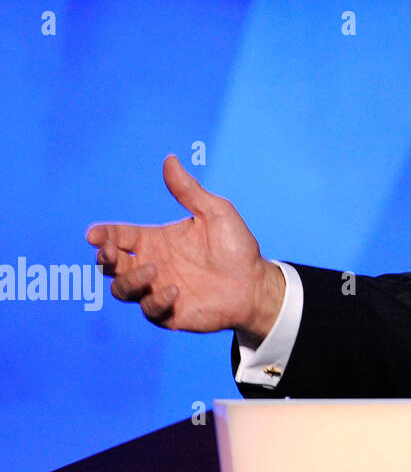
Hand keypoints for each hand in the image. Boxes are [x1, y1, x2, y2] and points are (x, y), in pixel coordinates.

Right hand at [86, 155, 285, 341]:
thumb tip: (170, 159)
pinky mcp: (168, 312)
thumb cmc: (236, 246)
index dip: (103, 235)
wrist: (255, 282)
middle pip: (111, 264)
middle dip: (104, 258)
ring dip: (130, 279)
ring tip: (153, 269)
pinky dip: (156, 299)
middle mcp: (151, 265)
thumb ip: (189, 190)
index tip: (94, 234)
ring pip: (122, 289)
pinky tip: (176, 290)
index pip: (119, 236)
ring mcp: (157, 289)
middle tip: (109, 251)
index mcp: (156, 240)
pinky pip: (149, 309)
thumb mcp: (215, 212)